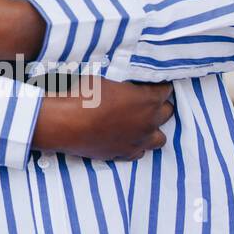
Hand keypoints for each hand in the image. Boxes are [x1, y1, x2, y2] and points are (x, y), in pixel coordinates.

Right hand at [33, 79, 174, 160]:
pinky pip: (140, 152)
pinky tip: (126, 137)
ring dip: (153, 128)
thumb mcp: (104, 79)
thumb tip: (124, 84)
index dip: (159, 85)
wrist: (65, 123)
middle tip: (145, 100)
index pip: (166, 90)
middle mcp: (149, 122)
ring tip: (140, 122)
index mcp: (147, 100)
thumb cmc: (83, 96)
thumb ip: (123, 85)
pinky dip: (136, 144)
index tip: (151, 83)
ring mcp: (138, 141)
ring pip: (160, 138)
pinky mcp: (125, 154)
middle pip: (168, 113)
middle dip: (159, 105)